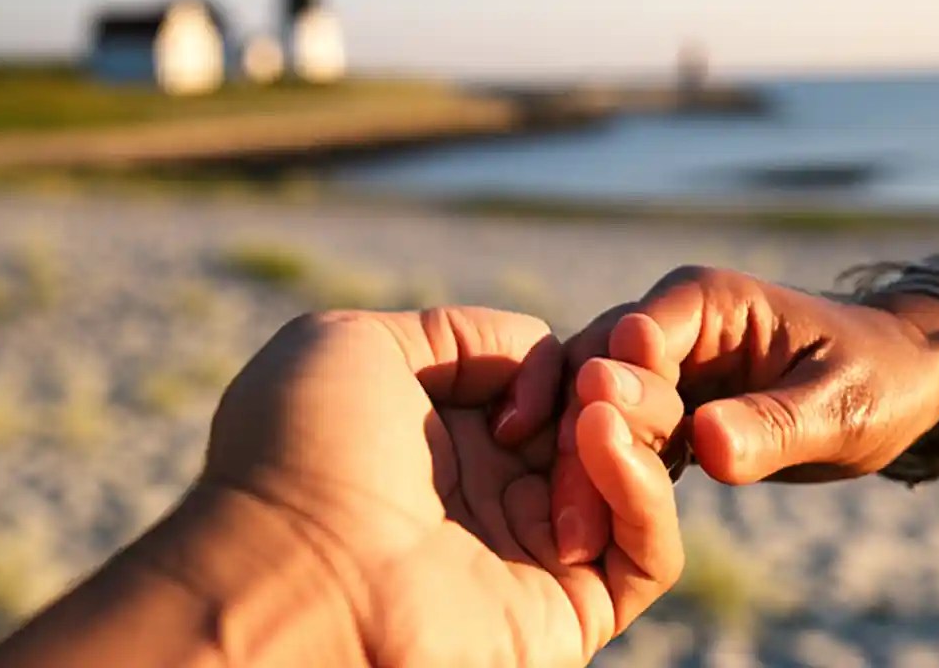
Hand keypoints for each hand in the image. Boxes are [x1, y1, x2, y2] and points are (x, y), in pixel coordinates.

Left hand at [195, 308, 681, 666]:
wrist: (289, 568)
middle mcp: (500, 492)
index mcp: (454, 432)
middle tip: (613, 361)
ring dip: (638, 423)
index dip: (593, 348)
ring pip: (640, 480)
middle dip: (629, 379)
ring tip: (595, 402)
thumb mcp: (359, 345)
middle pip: (614, 424)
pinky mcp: (570, 611)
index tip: (606, 327)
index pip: (564, 380)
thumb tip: (543, 351)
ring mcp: (538, 554)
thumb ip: (460, 333)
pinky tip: (599, 439)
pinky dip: (645, 491)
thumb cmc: (302, 451)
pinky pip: (649, 556)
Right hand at [553, 266, 938, 562]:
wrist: (897, 383)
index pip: (631, 343)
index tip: (598, 464)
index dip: (610, 403)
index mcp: (706, 301)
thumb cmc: (881, 380)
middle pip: (595, 374)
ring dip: (584, 468)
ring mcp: (663, 362)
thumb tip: (704, 444)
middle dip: (581, 445)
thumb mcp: (842, 406)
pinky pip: (617, 437)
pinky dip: (606, 475)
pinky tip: (601, 528)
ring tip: (577, 539)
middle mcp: (670, 321)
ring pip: (593, 410)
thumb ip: (773, 424)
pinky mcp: (664, 402)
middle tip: (573, 527)